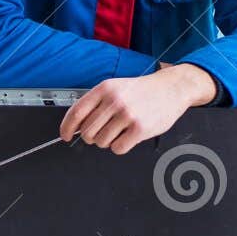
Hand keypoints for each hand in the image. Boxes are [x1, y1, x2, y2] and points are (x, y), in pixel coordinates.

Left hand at [59, 62, 218, 155]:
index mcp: (105, 88)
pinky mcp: (140, 129)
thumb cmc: (142, 90)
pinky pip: (118, 148)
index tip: (65, 136)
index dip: (67, 127)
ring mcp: (127, 115)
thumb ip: (97, 103)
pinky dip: (119, 147)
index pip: (77, 112)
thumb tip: (77, 126)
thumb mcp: (116, 87)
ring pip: (102, 142)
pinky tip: (127, 137)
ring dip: (107, 141)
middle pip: (88, 132)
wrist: (172, 88)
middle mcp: (114, 101)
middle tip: (102, 132)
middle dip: (91, 137)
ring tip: (119, 131)